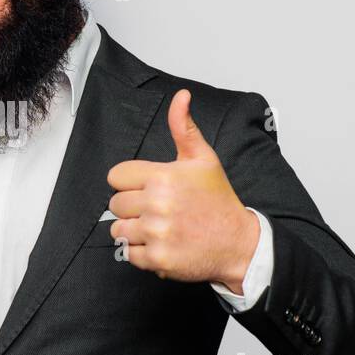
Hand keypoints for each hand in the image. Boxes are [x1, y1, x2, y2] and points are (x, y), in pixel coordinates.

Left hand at [107, 89, 259, 289]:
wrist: (238, 243)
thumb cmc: (218, 201)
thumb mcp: (203, 159)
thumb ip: (183, 127)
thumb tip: (180, 97)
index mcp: (163, 177)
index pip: (116, 176)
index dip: (131, 182)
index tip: (148, 188)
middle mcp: (157, 204)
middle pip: (115, 204)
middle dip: (132, 207)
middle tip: (157, 210)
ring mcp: (156, 232)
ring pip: (118, 230)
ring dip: (133, 231)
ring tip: (158, 228)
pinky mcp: (157, 258)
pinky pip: (128, 254)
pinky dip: (141, 253)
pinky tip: (162, 244)